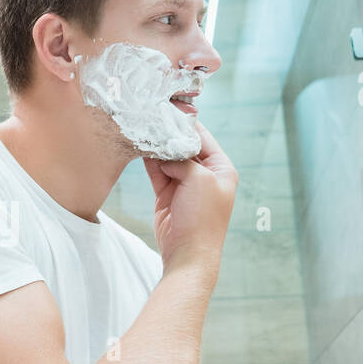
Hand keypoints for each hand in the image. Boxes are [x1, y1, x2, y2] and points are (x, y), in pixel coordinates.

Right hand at [143, 120, 237, 278]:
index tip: (170, 109)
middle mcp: (205, 175)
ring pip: (169, 159)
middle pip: (184, 147)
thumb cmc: (202, 219)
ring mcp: (185, 186)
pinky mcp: (168, 195)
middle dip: (169, 136)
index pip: (203, 138)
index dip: (186, 125)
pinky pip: (158, 172)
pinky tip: (141, 148)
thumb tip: (165, 149)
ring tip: (144, 130)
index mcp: (221, 169)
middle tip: (152, 117)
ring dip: (157, 148)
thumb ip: (182, 159)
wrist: (188, 254)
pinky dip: (150, 162)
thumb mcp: (198, 179)